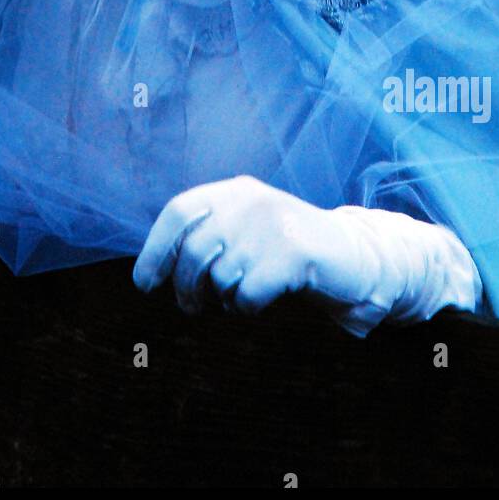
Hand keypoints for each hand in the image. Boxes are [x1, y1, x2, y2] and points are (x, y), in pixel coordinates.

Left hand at [132, 174, 362, 315]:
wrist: (353, 255)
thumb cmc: (286, 248)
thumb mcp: (246, 226)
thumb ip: (209, 234)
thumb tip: (154, 269)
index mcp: (234, 191)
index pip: (179, 212)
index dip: (155, 250)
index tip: (145, 284)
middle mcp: (250, 201)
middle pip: (194, 251)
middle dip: (186, 288)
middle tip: (191, 307)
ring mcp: (273, 225)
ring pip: (221, 277)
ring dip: (223, 299)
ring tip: (240, 297)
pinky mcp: (293, 254)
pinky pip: (247, 295)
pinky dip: (247, 308)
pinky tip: (260, 303)